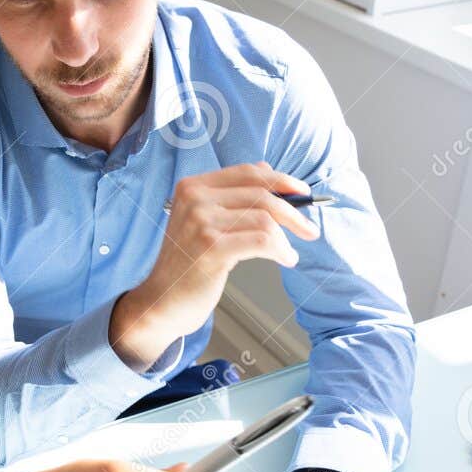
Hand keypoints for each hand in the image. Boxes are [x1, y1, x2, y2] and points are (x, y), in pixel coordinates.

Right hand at [111, 163, 318, 368]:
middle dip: (292, 212)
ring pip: (265, 219)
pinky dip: (281, 251)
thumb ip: (231, 196)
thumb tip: (268, 170)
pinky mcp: (212, 248)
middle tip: (309, 229)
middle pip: (261, 194)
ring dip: (286, 238)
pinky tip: (285, 259)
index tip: (302, 192)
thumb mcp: (203, 222)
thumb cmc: (187, 264)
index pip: (247, 173)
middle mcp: (195, 199)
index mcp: (192, 187)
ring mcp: (201, 222)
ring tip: (289, 253)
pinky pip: (263, 241)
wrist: (162, 300)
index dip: (280, 180)